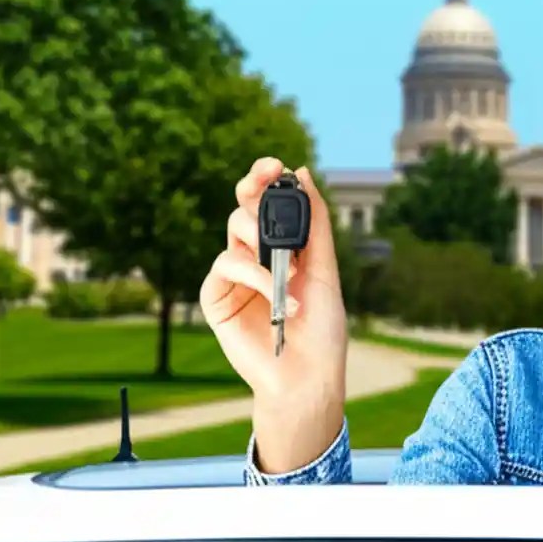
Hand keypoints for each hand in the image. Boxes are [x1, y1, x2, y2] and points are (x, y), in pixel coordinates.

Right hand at [199, 157, 347, 472]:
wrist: (307, 376)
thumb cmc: (321, 329)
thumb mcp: (325, 269)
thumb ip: (315, 224)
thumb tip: (302, 172)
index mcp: (283, 248)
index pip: (267, 203)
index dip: (266, 178)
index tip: (276, 165)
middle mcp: (255, 256)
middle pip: (244, 207)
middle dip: (253, 188)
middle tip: (266, 178)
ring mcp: (235, 275)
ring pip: (234, 230)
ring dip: (263, 241)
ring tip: (290, 273)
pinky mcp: (216, 297)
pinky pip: (225, 265)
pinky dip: (252, 273)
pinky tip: (277, 294)